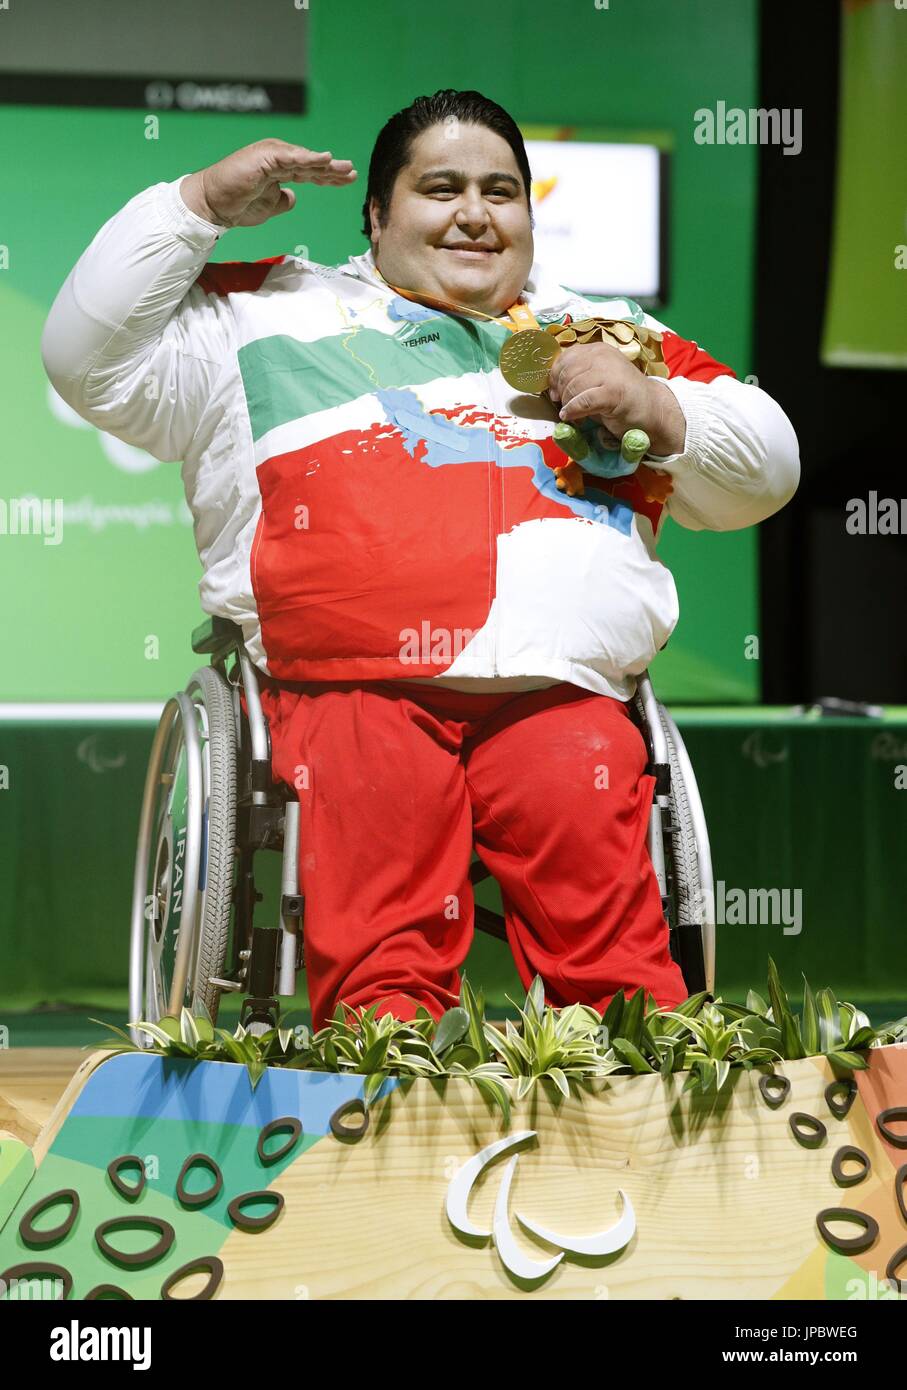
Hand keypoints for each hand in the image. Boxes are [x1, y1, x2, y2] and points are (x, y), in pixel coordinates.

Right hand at [180, 138, 357, 228]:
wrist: (214, 205)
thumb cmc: (238, 205)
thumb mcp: (269, 206)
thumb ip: (283, 201)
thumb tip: (294, 198)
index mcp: (279, 167)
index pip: (309, 171)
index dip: (328, 175)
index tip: (348, 179)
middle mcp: (276, 157)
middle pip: (310, 163)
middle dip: (332, 169)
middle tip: (351, 172)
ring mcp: (270, 155)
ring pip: (303, 159)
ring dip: (324, 162)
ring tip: (342, 166)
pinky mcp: (263, 157)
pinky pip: (290, 158)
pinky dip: (307, 158)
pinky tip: (324, 159)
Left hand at [547, 343, 685, 456]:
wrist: (653, 409)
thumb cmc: (622, 398)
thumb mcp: (597, 380)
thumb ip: (577, 377)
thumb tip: (552, 387)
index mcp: (597, 349)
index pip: (565, 357)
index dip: (555, 376)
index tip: (556, 393)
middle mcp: (603, 356)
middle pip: (566, 372)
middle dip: (561, 391)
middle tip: (564, 405)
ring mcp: (609, 372)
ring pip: (572, 386)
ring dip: (567, 403)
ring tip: (572, 413)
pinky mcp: (613, 391)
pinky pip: (583, 400)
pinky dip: (573, 411)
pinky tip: (572, 417)